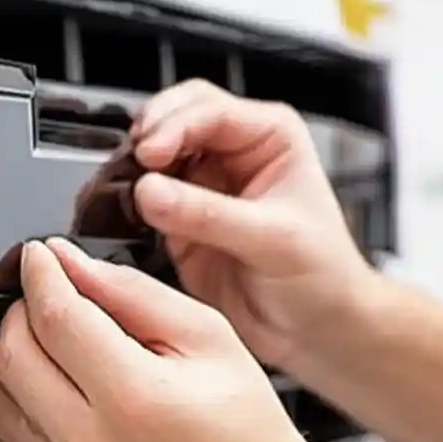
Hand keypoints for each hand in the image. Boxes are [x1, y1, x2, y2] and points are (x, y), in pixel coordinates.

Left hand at [0, 238, 332, 441]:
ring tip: (38, 336)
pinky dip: (3, 401)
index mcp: (134, 396)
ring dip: (2, 354)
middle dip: (19, 310)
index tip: (39, 257)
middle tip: (47, 295)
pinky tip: (29, 382)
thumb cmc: (249, 433)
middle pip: (11, 354)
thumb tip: (72, 264)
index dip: (39, 273)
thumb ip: (131, 292)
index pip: (54, 316)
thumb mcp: (208, 337)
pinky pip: (3, 439)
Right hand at [129, 80, 376, 368]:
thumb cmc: (323, 277)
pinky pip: (140, 198)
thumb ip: (208, 214)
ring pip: (151, 155)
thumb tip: (150, 191)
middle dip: (148, 135)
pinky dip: (125, 201)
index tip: (150, 154)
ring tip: (119, 187)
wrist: (315, 330)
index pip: (210, 110)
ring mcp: (200, 186)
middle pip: (174, 118)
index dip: (174, 126)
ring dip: (132, 167)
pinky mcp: (177, 220)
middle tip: (133, 161)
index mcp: (269, 137)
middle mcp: (232, 154)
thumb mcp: (273, 240)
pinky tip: (119, 211)